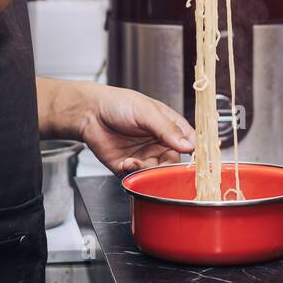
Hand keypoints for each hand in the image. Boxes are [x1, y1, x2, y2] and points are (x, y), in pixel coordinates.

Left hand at [76, 85, 195, 173]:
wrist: (89, 112)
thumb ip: (167, 129)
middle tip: (160, 167)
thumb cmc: (119, 104)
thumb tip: (189, 145)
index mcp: (168, 127)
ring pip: (155, 174)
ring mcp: (144, 156)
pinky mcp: (127, 166)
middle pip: (173, 164)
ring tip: (134, 162)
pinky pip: (136, 178)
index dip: (193, 152)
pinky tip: (126, 163)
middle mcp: (158, 143)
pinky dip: (133, 174)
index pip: (189, 142)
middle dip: (167, 169)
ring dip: (147, 172)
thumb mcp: (146, 112)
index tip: (193, 160)